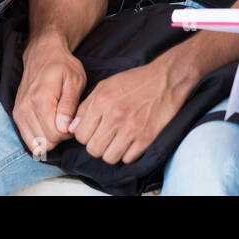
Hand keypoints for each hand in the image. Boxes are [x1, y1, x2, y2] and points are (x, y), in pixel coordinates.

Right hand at [14, 34, 87, 159]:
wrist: (43, 53)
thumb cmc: (62, 66)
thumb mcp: (74, 80)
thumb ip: (69, 105)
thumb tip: (64, 128)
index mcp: (40, 100)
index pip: (55, 135)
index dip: (69, 132)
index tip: (74, 119)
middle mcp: (25, 108)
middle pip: (45, 143)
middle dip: (59, 136)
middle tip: (67, 119)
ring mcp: (18, 112)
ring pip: (35, 145)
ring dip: (49, 138)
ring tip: (58, 121)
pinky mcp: (16, 114)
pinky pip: (28, 139)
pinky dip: (39, 136)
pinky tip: (48, 122)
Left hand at [68, 55, 188, 164]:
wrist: (166, 79)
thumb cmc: (136, 81)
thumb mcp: (105, 86)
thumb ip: (86, 106)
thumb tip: (72, 128)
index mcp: (102, 102)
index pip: (80, 134)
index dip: (85, 135)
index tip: (93, 130)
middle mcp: (115, 116)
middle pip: (93, 149)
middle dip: (97, 145)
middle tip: (106, 136)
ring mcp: (131, 129)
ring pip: (109, 158)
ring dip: (112, 151)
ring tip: (118, 140)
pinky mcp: (146, 138)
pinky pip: (128, 159)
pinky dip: (128, 153)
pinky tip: (131, 141)